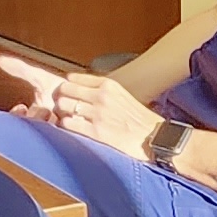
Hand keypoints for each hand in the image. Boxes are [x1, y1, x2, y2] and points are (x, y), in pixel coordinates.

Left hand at [0, 54, 165, 162]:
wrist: (155, 138)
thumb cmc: (141, 120)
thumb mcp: (123, 96)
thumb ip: (103, 91)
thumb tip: (83, 92)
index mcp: (108, 85)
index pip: (74, 78)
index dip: (67, 86)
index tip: (66, 92)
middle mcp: (101, 96)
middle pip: (64, 90)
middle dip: (60, 97)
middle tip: (62, 106)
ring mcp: (97, 114)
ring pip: (63, 105)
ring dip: (61, 112)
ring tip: (66, 117)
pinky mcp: (95, 132)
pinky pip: (68, 123)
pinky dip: (65, 125)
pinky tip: (71, 128)